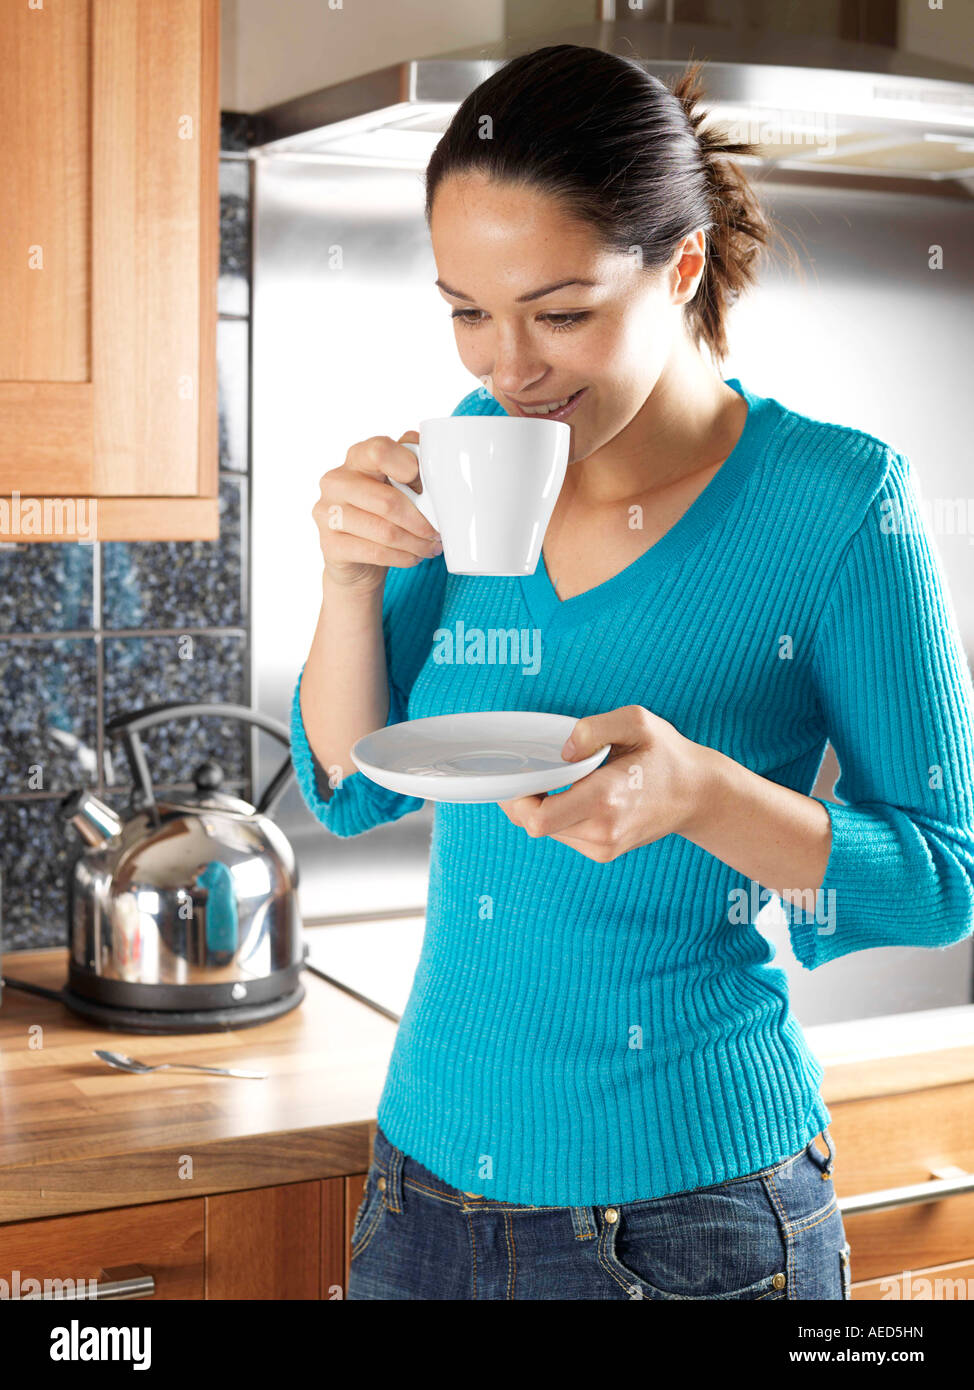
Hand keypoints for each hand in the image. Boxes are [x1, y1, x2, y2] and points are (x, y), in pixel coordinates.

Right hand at [313, 430, 442, 592]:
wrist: (354, 557)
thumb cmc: (381, 513)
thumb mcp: (396, 482)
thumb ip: (412, 462)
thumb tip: (436, 460)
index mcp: (356, 458)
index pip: (380, 450)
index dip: (409, 468)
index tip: (430, 488)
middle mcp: (336, 482)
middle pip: (387, 501)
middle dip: (421, 521)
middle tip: (438, 531)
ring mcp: (328, 514)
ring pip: (385, 531)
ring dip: (416, 543)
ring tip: (430, 547)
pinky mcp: (330, 545)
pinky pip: (377, 552)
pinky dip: (403, 557)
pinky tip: (414, 557)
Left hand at [497, 705, 716, 861]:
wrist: (698, 795)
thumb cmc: (666, 755)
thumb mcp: (637, 722)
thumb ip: (594, 727)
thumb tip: (564, 751)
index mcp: (606, 799)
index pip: (538, 818)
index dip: (516, 799)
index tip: (519, 775)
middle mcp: (602, 831)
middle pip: (534, 825)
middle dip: (523, 799)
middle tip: (531, 770)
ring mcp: (602, 847)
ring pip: (545, 831)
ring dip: (541, 806)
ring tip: (560, 779)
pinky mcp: (602, 852)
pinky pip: (561, 835)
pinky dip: (556, 815)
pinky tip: (573, 794)